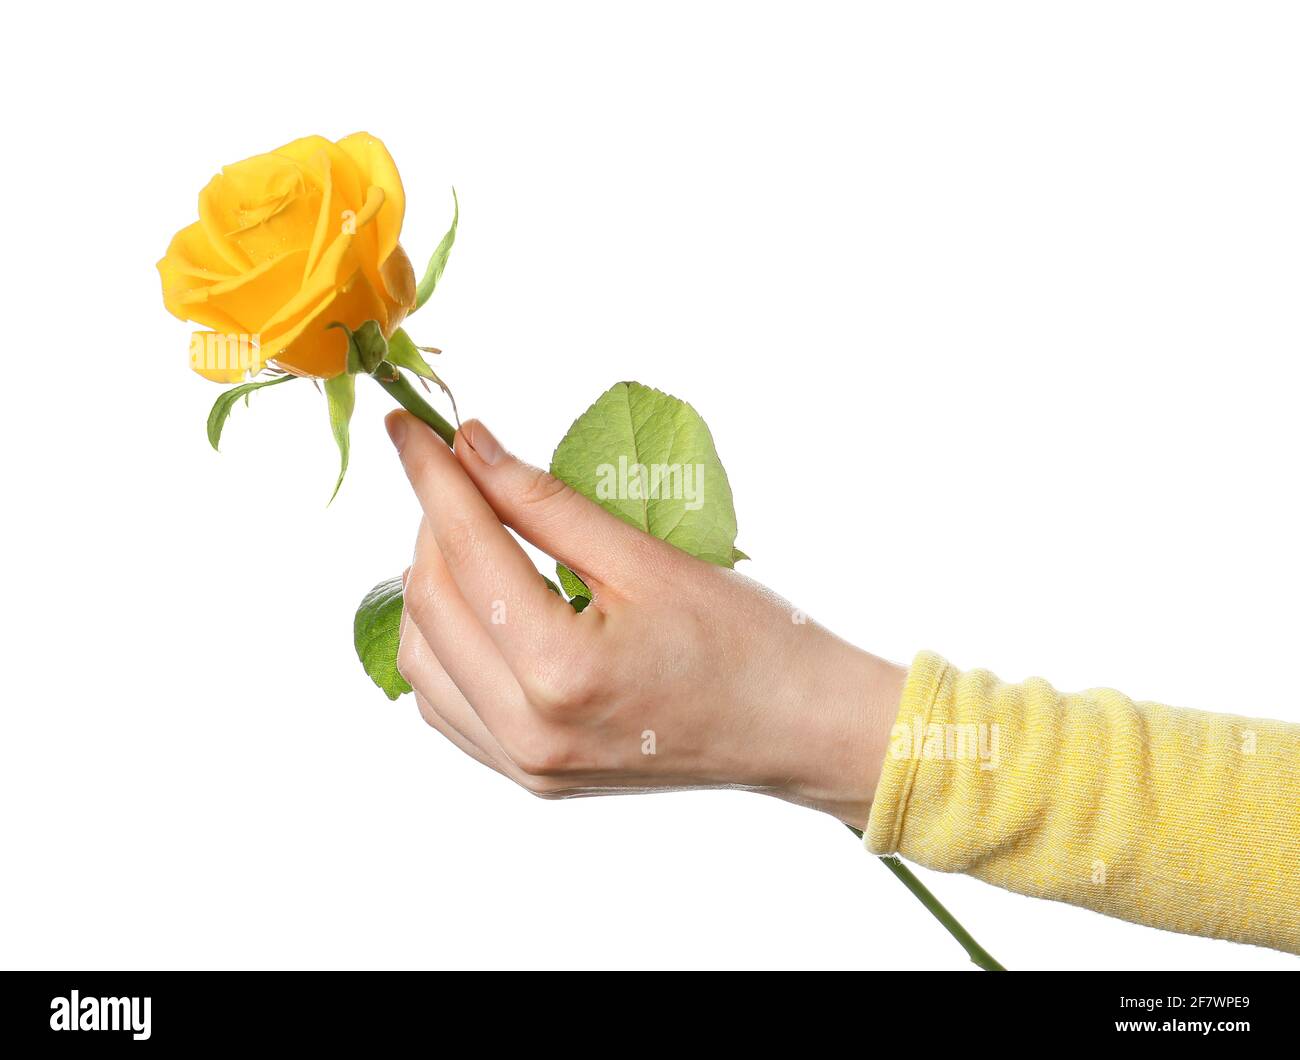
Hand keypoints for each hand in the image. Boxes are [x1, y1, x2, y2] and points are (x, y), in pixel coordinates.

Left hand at [387, 413, 905, 827]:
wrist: (798, 728)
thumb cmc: (749, 641)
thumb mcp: (649, 558)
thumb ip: (546, 503)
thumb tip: (470, 448)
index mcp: (561, 671)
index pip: (465, 550)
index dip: (431, 477)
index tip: (408, 426)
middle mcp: (528, 731)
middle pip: (431, 604)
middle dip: (433, 525)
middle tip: (458, 472)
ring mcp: (526, 766)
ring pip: (424, 659)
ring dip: (431, 586)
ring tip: (468, 534)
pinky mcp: (532, 778)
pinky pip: (448, 706)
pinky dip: (445, 645)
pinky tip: (476, 606)